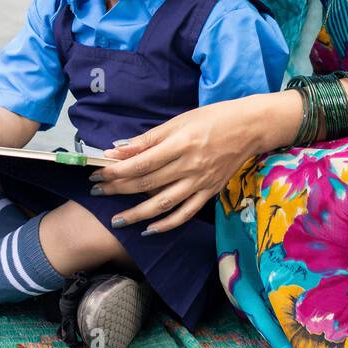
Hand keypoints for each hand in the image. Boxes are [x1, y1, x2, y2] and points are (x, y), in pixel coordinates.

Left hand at [90, 95, 274, 233]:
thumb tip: (119, 149)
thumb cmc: (214, 118)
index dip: (116, 170)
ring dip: (137, 214)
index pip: (141, 163)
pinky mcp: (210, 192)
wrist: (250, 128)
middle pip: (148, 183)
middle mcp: (190, 165)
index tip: (98, 173)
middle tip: (96, 193)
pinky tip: (149, 229)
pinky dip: (167, 224)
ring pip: (164, 203)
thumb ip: (149, 138)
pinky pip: (186, 213)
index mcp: (181, 143)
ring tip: (117, 220)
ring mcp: (201, 182)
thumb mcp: (179, 121)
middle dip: (118, 189)